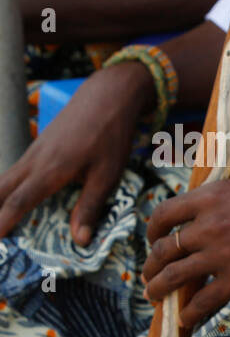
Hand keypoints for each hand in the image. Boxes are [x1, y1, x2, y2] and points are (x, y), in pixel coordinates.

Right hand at [0, 62, 153, 244]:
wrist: (107, 96)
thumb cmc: (111, 137)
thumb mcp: (108, 175)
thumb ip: (90, 207)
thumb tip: (80, 240)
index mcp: (49, 170)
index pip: (18, 201)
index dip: (2, 222)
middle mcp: (33, 161)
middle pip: (1, 189)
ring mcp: (33, 152)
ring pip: (4, 179)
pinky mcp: (38, 147)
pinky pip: (15, 172)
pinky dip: (6, 188)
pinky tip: (8, 198)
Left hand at [142, 162, 229, 325]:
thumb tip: (220, 153)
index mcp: (210, 196)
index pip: (164, 215)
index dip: (152, 230)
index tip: (153, 239)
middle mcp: (209, 226)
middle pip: (164, 249)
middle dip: (151, 264)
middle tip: (149, 274)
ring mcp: (224, 255)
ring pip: (176, 277)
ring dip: (159, 289)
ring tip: (155, 296)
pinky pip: (205, 300)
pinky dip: (190, 312)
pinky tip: (184, 318)